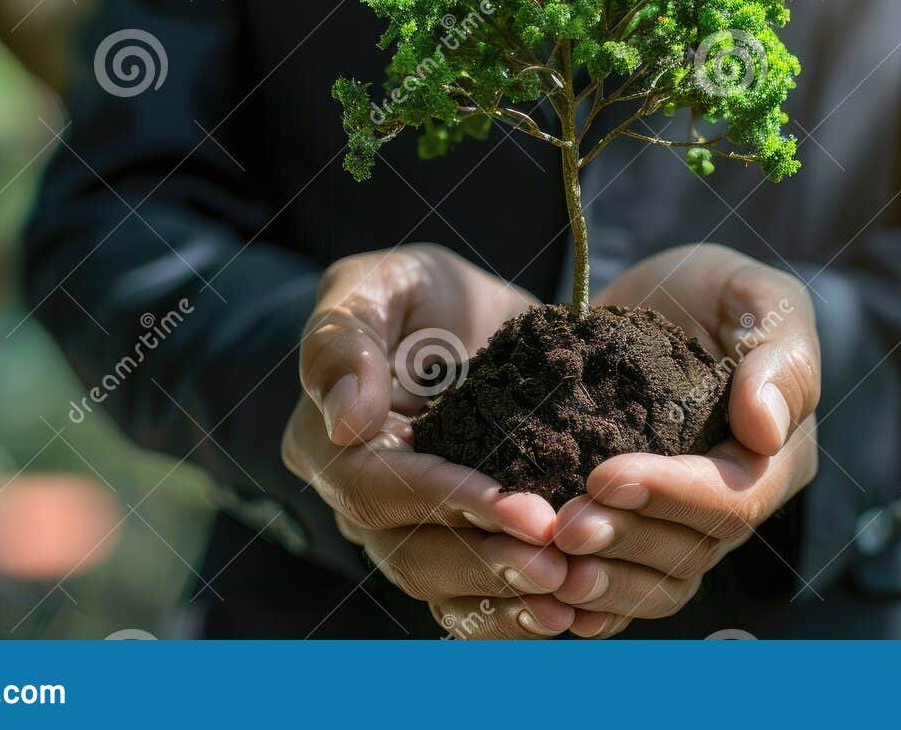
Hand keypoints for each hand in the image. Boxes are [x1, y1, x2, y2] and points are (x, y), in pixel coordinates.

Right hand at [282, 244, 574, 636]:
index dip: (451, 503)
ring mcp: (405, 533)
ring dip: (507, 599)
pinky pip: (472, 603)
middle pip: (410, 554)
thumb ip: (345, 338)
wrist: (477, 323)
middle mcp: (359, 501)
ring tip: (572, 596)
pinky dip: (517, 615)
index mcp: (327, 441)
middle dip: (488, 562)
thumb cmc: (423, 295)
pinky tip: (572, 614)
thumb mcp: (384, 285)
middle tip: (560, 564)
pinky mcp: (455, 548)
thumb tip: (344, 420)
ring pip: (443, 590)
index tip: (526, 510)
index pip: (379, 488)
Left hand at [551, 244, 820, 636]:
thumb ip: (779, 354)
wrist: (654, 305)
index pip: (734, 498)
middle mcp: (737, 503)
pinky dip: (590, 605)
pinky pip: (625, 591)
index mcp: (777, 454)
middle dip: (623, 541)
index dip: (670, 494)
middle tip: (561, 526)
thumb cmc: (715, 291)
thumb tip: (766, 427)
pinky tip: (548, 603)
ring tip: (549, 563)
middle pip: (690, 550)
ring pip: (658, 584)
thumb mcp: (757, 296)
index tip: (603, 475)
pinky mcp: (642, 534)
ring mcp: (687, 527)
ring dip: (603, 581)